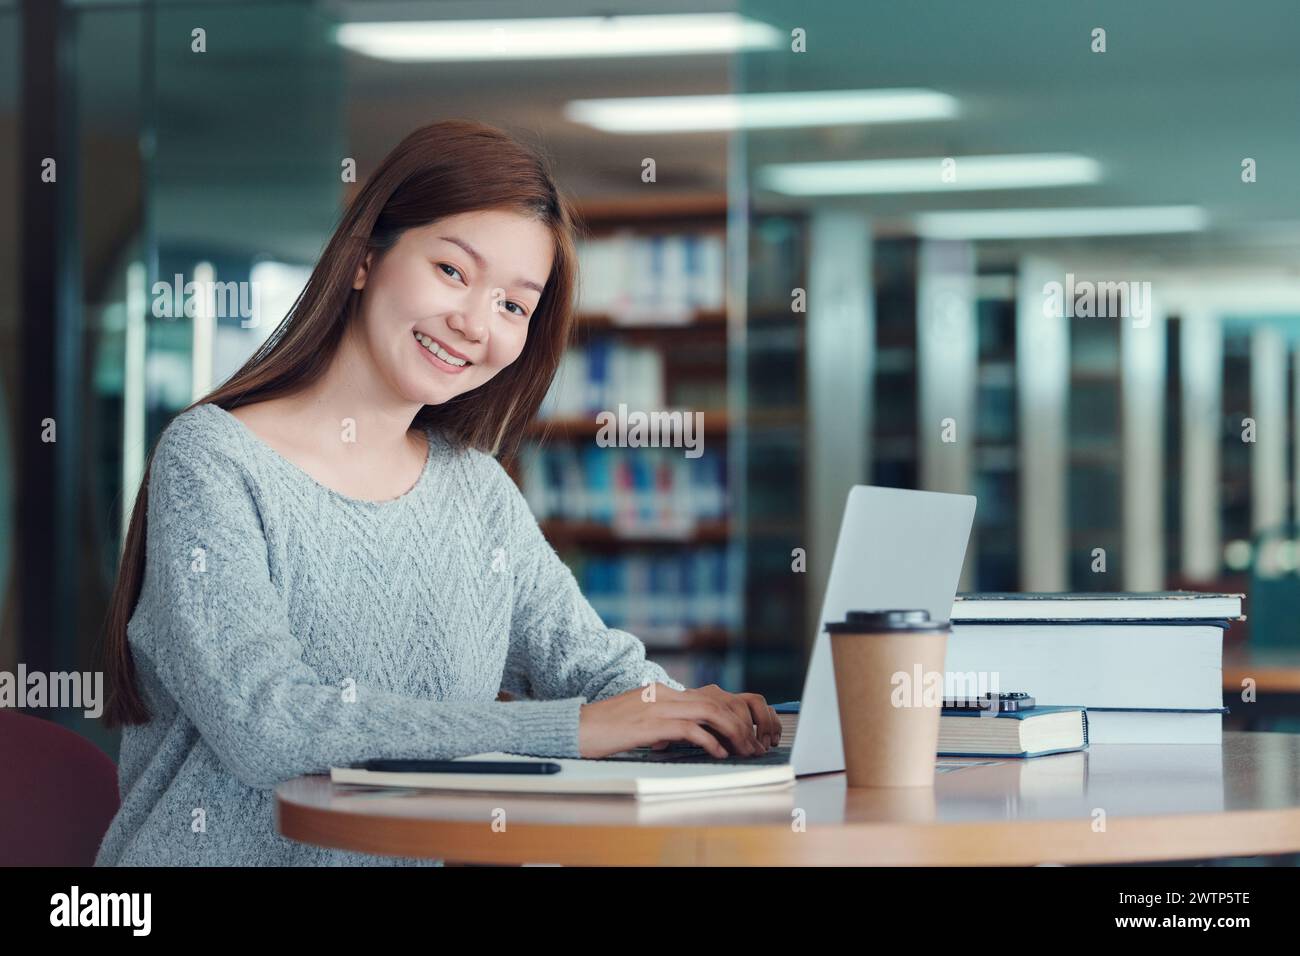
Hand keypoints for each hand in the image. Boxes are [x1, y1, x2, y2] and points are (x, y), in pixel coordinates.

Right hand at [578, 683, 780, 759]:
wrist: (574, 727)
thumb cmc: (603, 729)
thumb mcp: (639, 720)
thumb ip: (663, 723)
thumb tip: (688, 736)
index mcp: (662, 692)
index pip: (710, 695)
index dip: (733, 712)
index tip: (745, 732)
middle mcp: (664, 694)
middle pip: (716, 700)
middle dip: (740, 722)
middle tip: (752, 743)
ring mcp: (657, 707)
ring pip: (710, 712)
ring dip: (732, 732)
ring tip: (743, 749)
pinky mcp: (650, 724)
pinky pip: (690, 729)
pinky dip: (710, 741)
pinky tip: (719, 753)